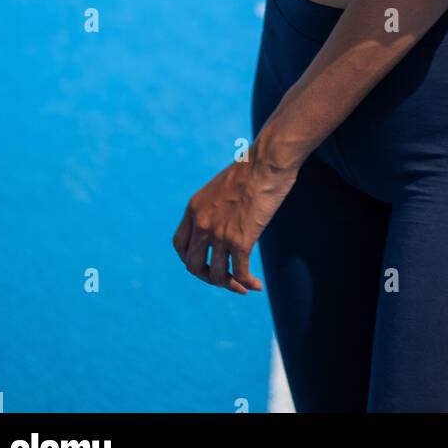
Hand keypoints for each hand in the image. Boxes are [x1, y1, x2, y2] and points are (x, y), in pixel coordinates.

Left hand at [172, 145, 298, 294]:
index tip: (207, 263)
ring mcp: (219, 233)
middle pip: (193, 265)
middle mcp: (202, 223)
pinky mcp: (240, 240)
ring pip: (217, 275)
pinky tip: (256, 284)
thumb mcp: (222, 186)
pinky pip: (239, 273)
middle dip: (208, 277)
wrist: (268, 161)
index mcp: (194, 208)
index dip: (191, 260)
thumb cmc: (253, 169)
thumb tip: (225, 221)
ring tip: (244, 286)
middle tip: (226, 279)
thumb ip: (216, 206)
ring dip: (230, 285)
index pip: (180, 245)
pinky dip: (247, 283)